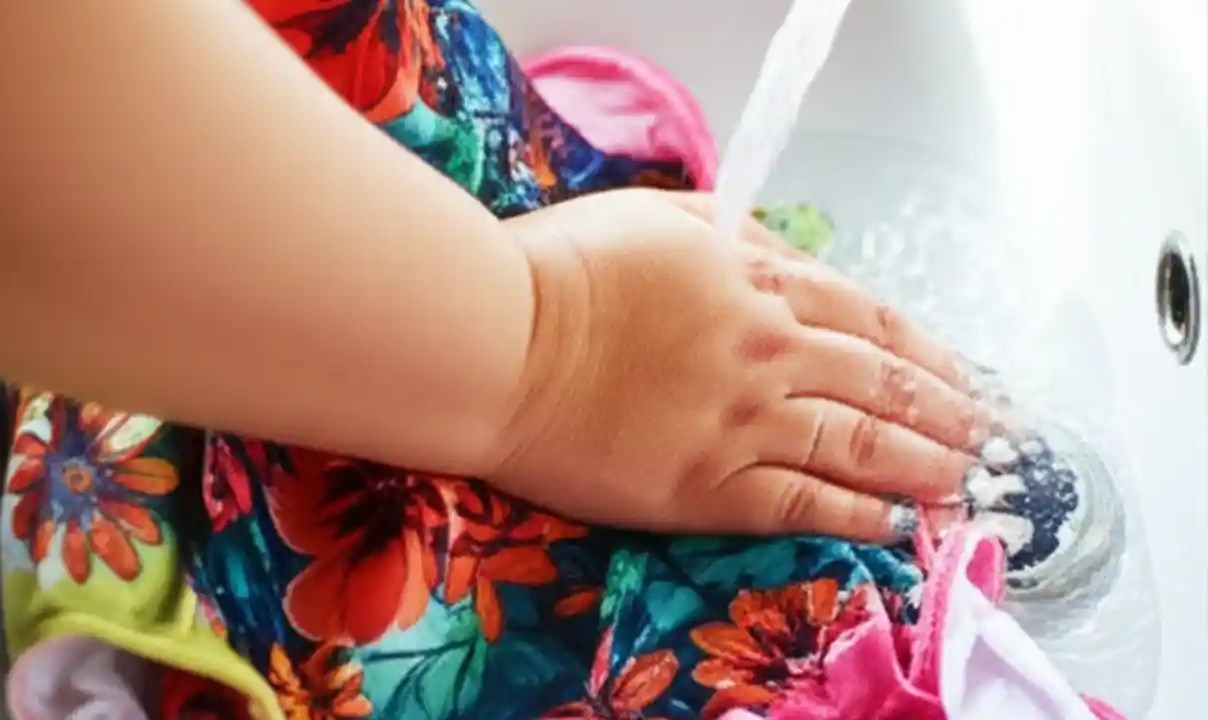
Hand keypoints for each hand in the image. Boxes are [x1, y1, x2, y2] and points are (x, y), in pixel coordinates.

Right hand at [491, 189, 989, 542]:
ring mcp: (742, 421)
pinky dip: (859, 515)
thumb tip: (786, 257)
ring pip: (860, 445)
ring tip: (966, 483)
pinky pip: (803, 503)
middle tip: (990, 440)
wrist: (496, 343)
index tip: (961, 374)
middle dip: (947, 412)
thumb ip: (733, 234)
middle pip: (882, 382)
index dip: (925, 349)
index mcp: (755, 279)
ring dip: (925, 465)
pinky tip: (898, 524)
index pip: (868, 316)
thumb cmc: (560, 269)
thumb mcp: (655, 217)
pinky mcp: (706, 486)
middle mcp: (767, 350)